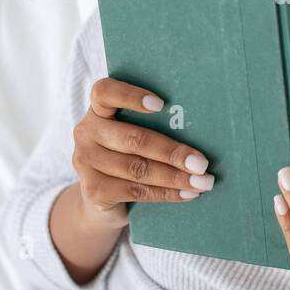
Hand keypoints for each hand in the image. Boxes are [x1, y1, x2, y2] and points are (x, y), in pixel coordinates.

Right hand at [72, 78, 214, 230]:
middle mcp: (87, 132)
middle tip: (202, 163)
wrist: (101, 197)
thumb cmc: (129, 154)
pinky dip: (166, 193)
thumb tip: (202, 129)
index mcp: (98, 109)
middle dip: (172, 152)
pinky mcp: (93, 189)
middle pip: (133, 139)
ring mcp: (86, 162)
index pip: (105, 92)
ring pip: (138, 168)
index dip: (131, 96)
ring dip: (175, 177)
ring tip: (202, 181)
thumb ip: (153, 125)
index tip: (161, 104)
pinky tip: (187, 194)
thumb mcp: (133, 133)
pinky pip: (136, 190)